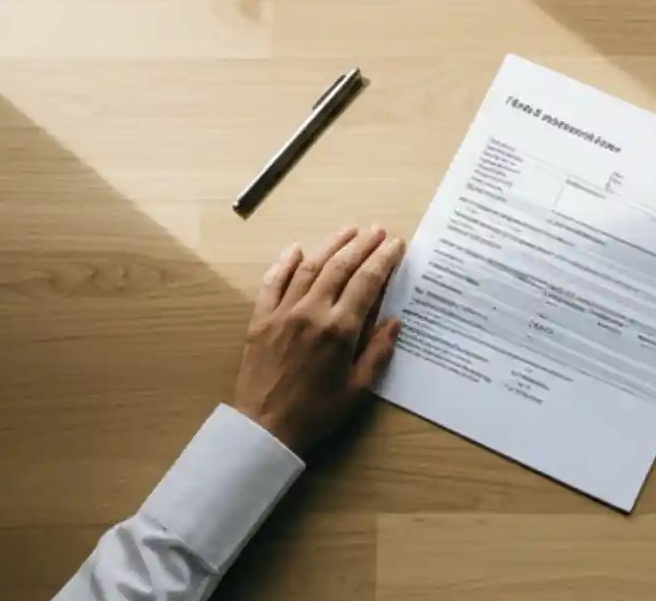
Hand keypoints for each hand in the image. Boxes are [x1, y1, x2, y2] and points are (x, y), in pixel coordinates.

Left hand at [232, 226, 406, 455]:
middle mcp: (312, 312)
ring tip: (348, 229)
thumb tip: (395, 322)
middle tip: (376, 230)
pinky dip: (285, 262)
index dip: (383, 259)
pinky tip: (296, 249)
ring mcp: (283, 312)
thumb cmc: (316, 413)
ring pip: (309, 267)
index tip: (395, 244)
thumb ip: (377, 352)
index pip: (367, 282)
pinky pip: (273, 282)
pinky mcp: (260, 319)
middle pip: (340, 266)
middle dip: (361, 244)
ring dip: (330, 244)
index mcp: (339, 330)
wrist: (264, 427)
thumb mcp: (358, 390)